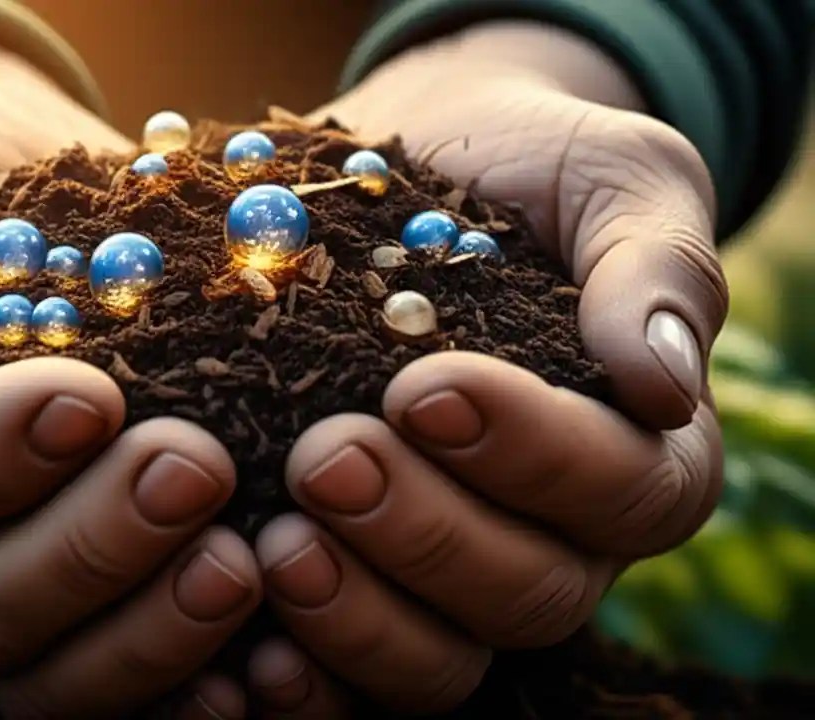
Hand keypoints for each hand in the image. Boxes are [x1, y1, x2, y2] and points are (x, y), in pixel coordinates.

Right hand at [0, 39, 261, 716]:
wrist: (9, 186)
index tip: (86, 396)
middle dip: (83, 553)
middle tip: (192, 467)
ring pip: (41, 676)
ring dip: (145, 633)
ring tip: (241, 559)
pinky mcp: (75, 606)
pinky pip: (114, 683)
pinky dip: (183, 684)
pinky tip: (260, 660)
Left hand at [208, 21, 726, 715]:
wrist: (415, 172)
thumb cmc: (525, 170)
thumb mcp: (612, 177)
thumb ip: (655, 265)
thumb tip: (662, 384)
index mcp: (637, 447)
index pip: (621, 492)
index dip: (532, 457)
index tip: (427, 388)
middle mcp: (556, 533)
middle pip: (528, 594)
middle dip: (424, 534)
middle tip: (326, 460)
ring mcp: (455, 572)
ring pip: (440, 656)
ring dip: (358, 617)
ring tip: (276, 546)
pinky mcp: (364, 584)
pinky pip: (351, 676)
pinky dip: (305, 679)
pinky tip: (244, 653)